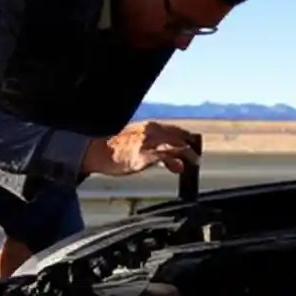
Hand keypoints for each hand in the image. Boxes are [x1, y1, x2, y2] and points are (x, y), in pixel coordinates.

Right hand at [81, 121, 199, 175]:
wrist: (98, 152)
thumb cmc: (116, 150)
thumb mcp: (138, 144)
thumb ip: (156, 151)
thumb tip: (174, 164)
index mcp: (150, 126)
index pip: (176, 130)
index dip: (187, 139)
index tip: (194, 148)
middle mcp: (152, 131)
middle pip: (181, 136)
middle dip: (192, 146)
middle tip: (197, 158)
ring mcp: (150, 142)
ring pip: (178, 145)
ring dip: (189, 155)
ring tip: (195, 163)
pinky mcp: (146, 154)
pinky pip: (167, 156)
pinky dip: (177, 162)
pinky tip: (179, 168)